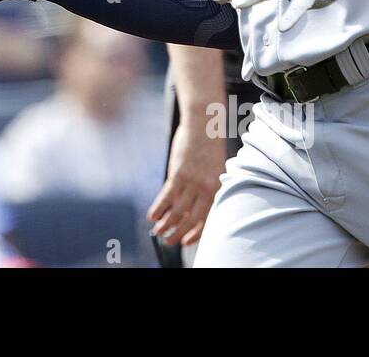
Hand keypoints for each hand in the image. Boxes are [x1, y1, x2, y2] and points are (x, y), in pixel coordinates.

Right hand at [148, 116, 227, 246]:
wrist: (203, 125)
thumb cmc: (209, 146)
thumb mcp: (214, 169)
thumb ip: (206, 188)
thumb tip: (193, 206)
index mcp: (216, 188)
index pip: (206, 218)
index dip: (196, 233)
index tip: (187, 241)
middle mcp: (205, 189)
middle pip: (191, 219)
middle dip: (178, 233)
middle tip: (168, 242)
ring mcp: (191, 182)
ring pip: (177, 211)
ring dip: (166, 224)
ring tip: (158, 233)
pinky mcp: (178, 174)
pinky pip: (167, 197)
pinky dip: (159, 208)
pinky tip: (152, 216)